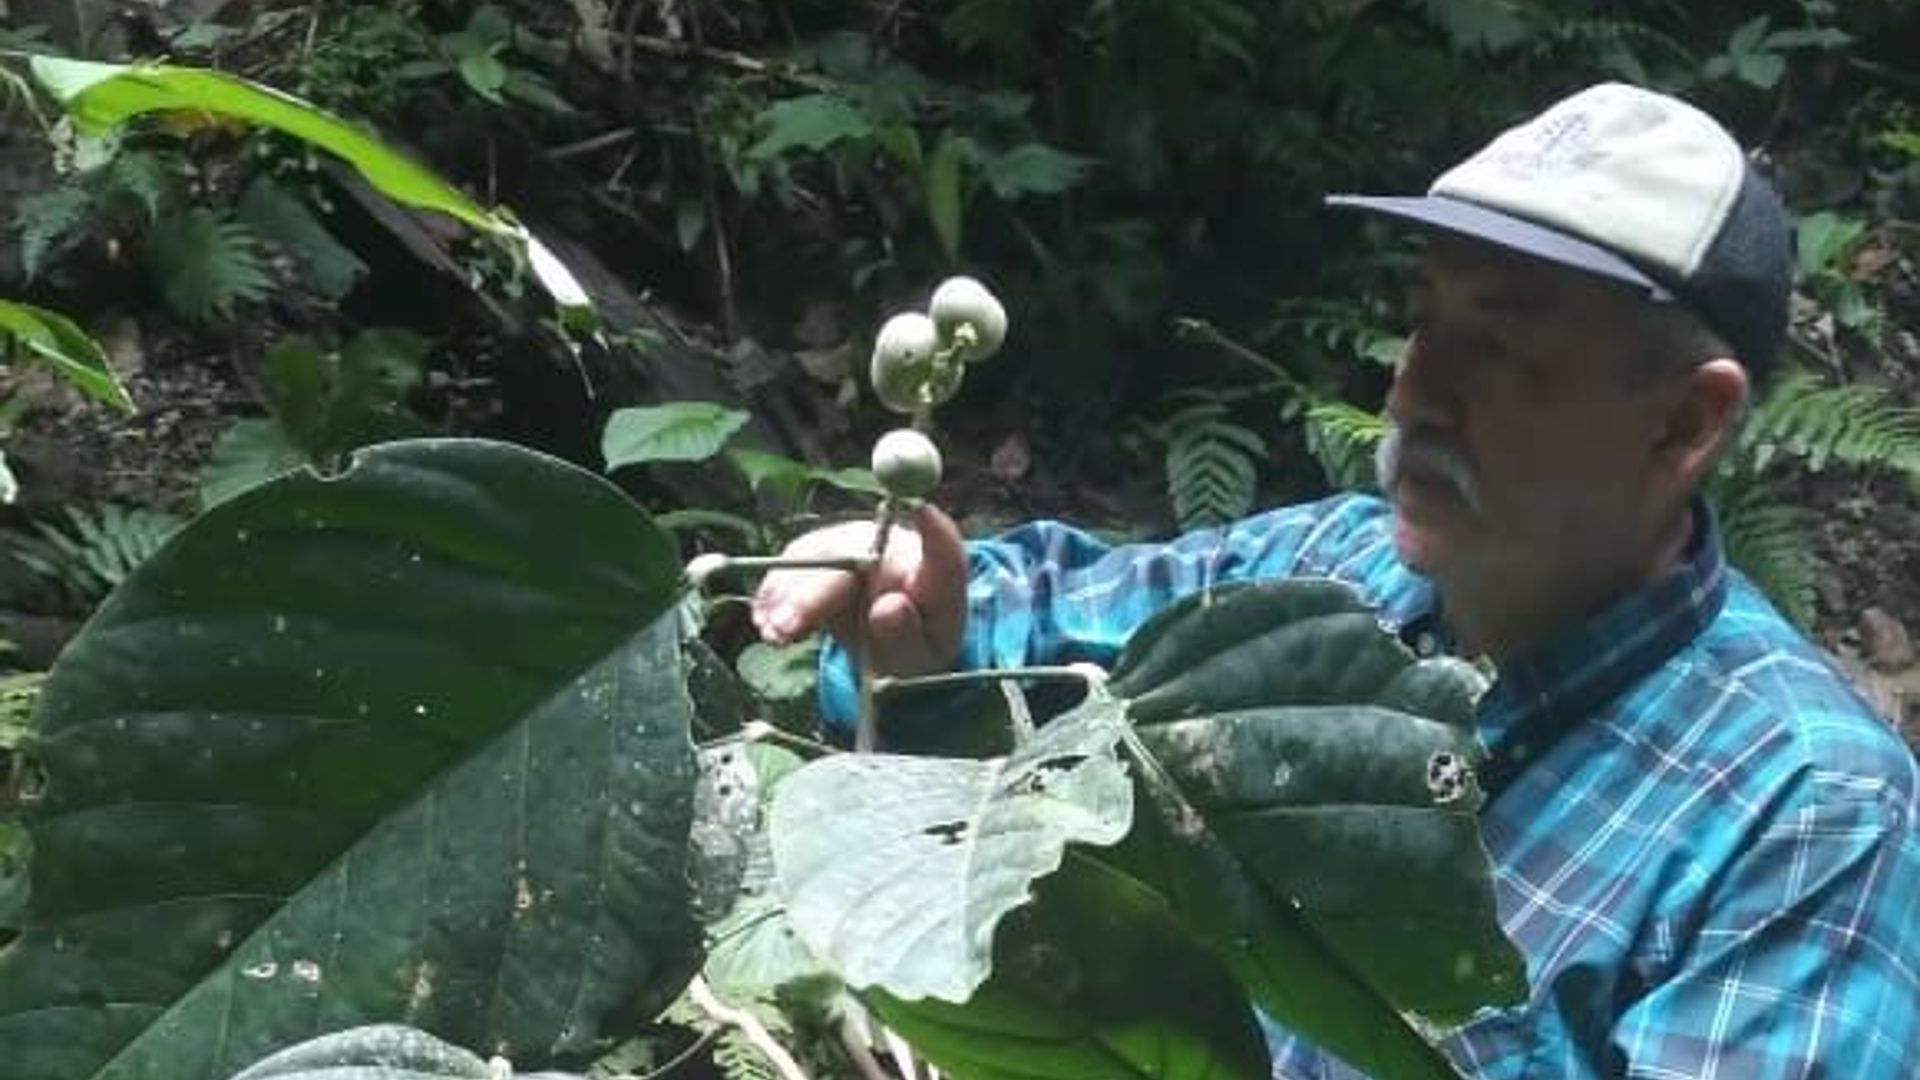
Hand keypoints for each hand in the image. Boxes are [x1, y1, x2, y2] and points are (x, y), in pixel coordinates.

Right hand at [750, 504, 967, 676]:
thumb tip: (887, 608)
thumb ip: (906, 637)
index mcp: (933, 577)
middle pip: (854, 555)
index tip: (923, 511)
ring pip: (816, 557)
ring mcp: (853, 541)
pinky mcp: (820, 548)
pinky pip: (792, 563)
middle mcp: (893, 547)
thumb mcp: (918, 658)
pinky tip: (767, 621)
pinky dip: (775, 593)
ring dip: (788, 596)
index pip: (943, 552)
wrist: (889, 628)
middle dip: (815, 592)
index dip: (936, 531)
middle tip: (785, 630)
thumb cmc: (911, 640)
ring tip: (774, 636)